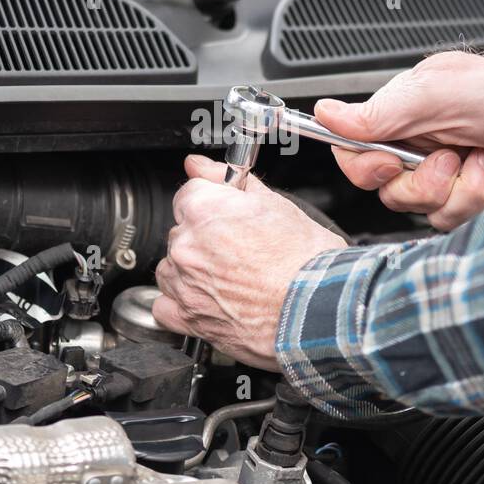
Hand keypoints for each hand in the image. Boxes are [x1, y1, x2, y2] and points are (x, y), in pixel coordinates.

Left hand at [152, 155, 346, 369]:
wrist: (319, 309)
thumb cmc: (306, 261)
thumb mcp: (274, 204)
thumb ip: (225, 179)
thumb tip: (199, 165)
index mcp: (204, 209)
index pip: (189, 193)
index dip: (213, 205)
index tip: (228, 217)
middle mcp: (187, 245)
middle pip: (181, 231)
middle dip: (204, 238)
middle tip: (240, 250)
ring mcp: (184, 283)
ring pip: (171, 268)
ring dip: (191, 271)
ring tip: (230, 278)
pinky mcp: (189, 318)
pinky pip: (164, 307)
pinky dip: (181, 304)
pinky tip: (208, 301)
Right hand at [316, 35, 483, 229]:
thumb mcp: (433, 95)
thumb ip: (376, 114)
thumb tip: (324, 113)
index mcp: (403, 126)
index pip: (359, 163)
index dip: (370, 171)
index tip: (393, 160)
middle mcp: (426, 154)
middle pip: (399, 197)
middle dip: (434, 183)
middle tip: (457, 153)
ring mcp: (458, 178)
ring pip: (440, 215)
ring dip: (475, 186)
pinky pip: (481, 218)